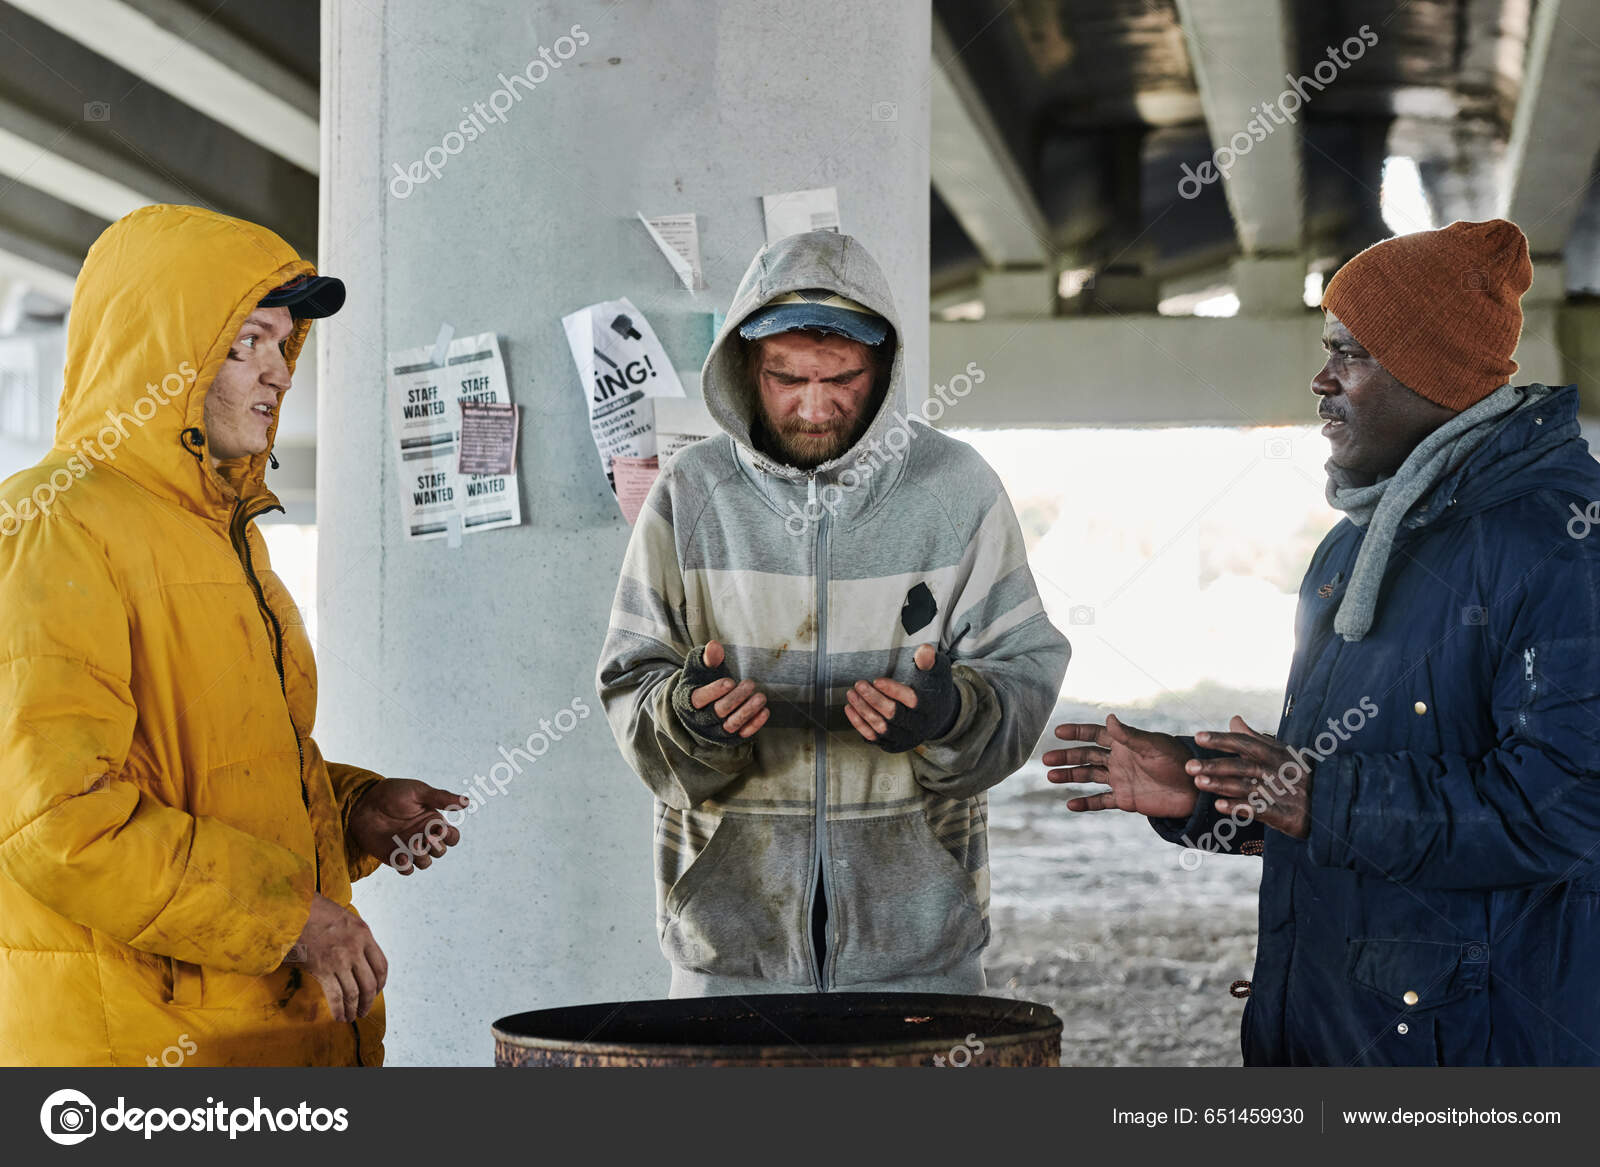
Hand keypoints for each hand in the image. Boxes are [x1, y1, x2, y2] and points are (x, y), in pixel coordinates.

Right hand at [282, 894, 387, 1022]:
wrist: (293, 910)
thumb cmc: (316, 912)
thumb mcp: (345, 917)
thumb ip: (355, 936)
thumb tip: (358, 957)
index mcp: (364, 934)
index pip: (381, 965)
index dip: (381, 983)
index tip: (377, 990)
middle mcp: (355, 948)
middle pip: (370, 983)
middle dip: (369, 1001)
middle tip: (364, 1009)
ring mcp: (340, 960)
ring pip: (354, 993)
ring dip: (355, 1009)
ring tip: (352, 1016)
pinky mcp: (323, 969)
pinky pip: (336, 996)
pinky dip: (339, 1010)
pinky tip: (339, 1016)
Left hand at [347, 778, 468, 873]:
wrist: (363, 803)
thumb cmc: (392, 793)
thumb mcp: (419, 791)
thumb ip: (441, 798)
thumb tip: (467, 802)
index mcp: (433, 821)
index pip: (452, 837)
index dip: (450, 837)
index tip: (439, 829)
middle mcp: (424, 836)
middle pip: (441, 852)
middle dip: (436, 847)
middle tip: (425, 836)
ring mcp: (409, 848)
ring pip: (425, 863)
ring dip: (422, 857)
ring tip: (412, 844)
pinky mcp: (393, 857)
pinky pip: (406, 869)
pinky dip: (406, 866)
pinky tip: (399, 856)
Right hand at [680, 639, 768, 738]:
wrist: (697, 707)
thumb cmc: (698, 682)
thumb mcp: (698, 669)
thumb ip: (707, 658)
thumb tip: (714, 645)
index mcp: (689, 701)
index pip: (699, 699)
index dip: (714, 691)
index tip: (730, 682)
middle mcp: (701, 719)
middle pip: (719, 711)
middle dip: (736, 698)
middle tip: (750, 683)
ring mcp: (715, 730)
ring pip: (731, 725)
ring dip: (748, 711)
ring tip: (761, 697)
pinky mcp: (728, 737)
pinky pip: (742, 734)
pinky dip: (754, 724)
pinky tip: (765, 711)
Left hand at [844, 643, 958, 751]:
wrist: (937, 717)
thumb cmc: (933, 689)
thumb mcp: (937, 672)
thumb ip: (929, 660)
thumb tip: (923, 650)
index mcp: (930, 708)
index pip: (911, 700)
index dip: (893, 690)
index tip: (877, 680)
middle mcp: (918, 727)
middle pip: (893, 715)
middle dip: (873, 699)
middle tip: (859, 684)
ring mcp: (905, 738)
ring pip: (880, 727)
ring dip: (863, 710)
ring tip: (851, 694)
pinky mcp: (892, 745)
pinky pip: (873, 737)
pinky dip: (859, 723)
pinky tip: (850, 708)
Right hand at [1044, 713, 1196, 818]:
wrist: (1195, 791)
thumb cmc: (1179, 762)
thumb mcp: (1154, 746)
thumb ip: (1130, 736)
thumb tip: (1109, 717)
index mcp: (1125, 743)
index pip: (1095, 734)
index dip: (1077, 733)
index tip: (1058, 732)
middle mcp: (1119, 760)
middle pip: (1087, 756)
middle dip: (1066, 756)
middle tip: (1045, 759)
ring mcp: (1121, 780)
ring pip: (1089, 776)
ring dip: (1070, 776)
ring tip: (1051, 777)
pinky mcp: (1126, 799)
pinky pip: (1101, 801)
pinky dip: (1086, 803)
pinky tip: (1070, 804)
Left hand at [1188, 716, 1311, 838]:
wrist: (1332, 805)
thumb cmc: (1299, 776)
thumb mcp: (1281, 752)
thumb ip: (1254, 737)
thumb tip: (1234, 718)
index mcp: (1275, 753)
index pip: (1245, 743)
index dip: (1222, 739)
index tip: (1199, 737)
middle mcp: (1276, 770)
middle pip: (1241, 765)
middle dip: (1214, 765)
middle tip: (1189, 766)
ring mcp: (1280, 792)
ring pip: (1246, 787)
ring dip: (1221, 785)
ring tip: (1199, 783)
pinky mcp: (1284, 814)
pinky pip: (1258, 809)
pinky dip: (1239, 807)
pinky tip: (1219, 806)